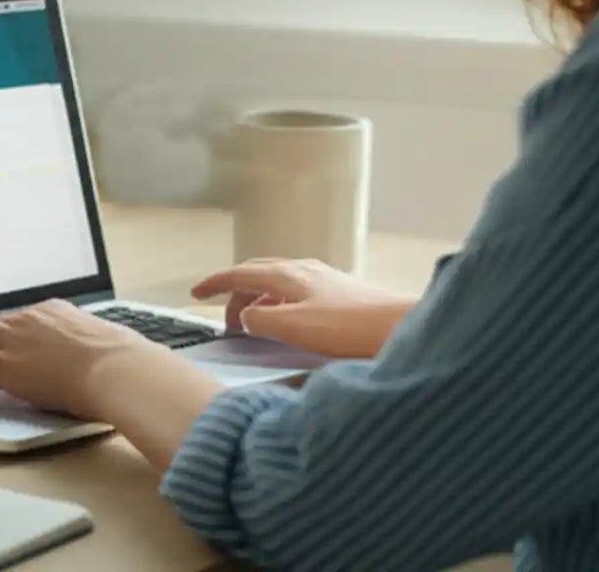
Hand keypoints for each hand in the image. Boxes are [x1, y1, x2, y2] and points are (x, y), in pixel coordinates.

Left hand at [0, 299, 161, 419]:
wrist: (118, 370)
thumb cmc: (124, 364)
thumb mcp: (111, 347)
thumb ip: (97, 349)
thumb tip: (112, 357)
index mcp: (59, 313)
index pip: (23, 317)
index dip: (8, 328)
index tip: (4, 335)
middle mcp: (32, 319)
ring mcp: (15, 338)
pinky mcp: (3, 363)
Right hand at [192, 258, 416, 358]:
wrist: (402, 327)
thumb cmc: (350, 327)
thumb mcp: (294, 326)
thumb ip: (262, 320)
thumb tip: (247, 316)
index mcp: (288, 274)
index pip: (240, 273)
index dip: (215, 284)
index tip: (196, 293)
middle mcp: (304, 270)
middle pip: (258, 275)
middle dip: (237, 295)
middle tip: (228, 323)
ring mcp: (323, 280)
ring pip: (277, 284)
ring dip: (259, 302)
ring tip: (255, 328)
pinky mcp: (340, 294)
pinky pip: (296, 294)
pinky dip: (279, 306)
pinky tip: (287, 325)